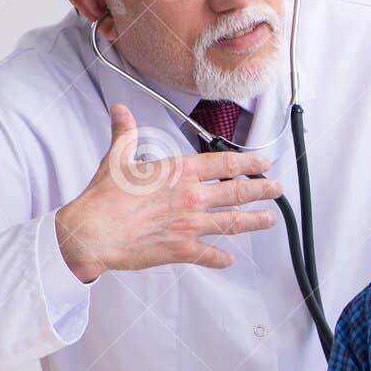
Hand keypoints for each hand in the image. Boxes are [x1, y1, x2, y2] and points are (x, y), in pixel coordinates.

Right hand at [55, 103, 283, 281]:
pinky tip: (228, 259)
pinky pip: (209, 255)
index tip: (264, 163)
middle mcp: (192, 197)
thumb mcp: (117, 159)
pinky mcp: (183, 249)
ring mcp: (191, 225)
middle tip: (276, 190)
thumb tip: (121, 111)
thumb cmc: (105, 198)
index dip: (250, 164)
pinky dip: (220, 258)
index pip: (226, 164)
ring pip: (233, 223)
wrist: (93, 232)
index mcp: (181, 173)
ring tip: (270, 220)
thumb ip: (126, 134)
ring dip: (255, 221)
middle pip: (238, 193)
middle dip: (262, 191)